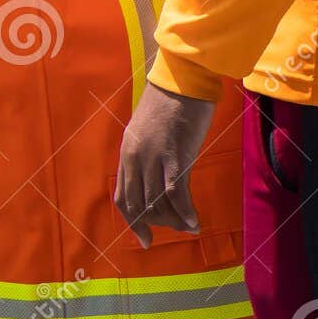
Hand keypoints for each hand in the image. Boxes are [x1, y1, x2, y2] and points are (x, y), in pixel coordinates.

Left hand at [114, 82, 215, 247]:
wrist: (181, 80)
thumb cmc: (169, 103)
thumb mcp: (147, 131)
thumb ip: (146, 153)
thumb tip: (153, 176)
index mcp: (127, 152)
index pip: (123, 197)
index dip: (133, 221)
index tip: (144, 238)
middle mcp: (135, 158)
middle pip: (138, 205)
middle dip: (155, 224)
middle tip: (174, 230)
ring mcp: (153, 158)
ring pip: (157, 203)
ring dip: (173, 222)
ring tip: (188, 227)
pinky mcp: (174, 156)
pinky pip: (175, 194)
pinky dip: (185, 213)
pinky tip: (194, 224)